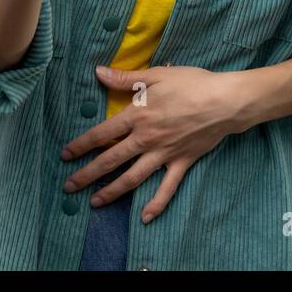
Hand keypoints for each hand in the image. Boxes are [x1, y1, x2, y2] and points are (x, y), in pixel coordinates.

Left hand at [60, 64, 249, 223]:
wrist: (225, 101)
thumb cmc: (192, 83)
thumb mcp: (157, 75)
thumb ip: (126, 78)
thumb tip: (98, 72)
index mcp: (137, 116)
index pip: (102, 133)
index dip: (81, 145)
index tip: (66, 154)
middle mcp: (146, 139)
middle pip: (111, 160)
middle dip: (87, 174)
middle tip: (69, 187)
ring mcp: (164, 154)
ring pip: (132, 178)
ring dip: (111, 191)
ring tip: (95, 202)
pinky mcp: (182, 163)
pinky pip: (166, 188)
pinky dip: (156, 204)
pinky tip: (144, 218)